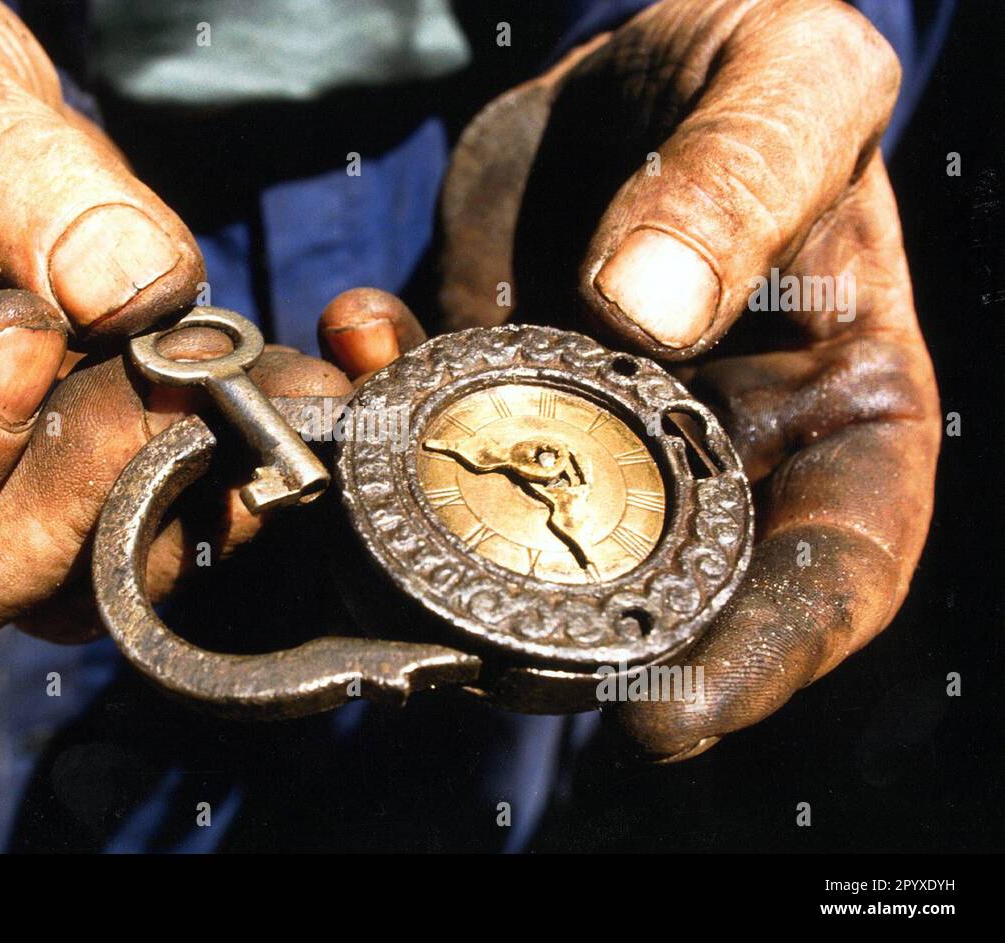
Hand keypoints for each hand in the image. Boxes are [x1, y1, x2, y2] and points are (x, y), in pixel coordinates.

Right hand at [0, 0, 360, 652]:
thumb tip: (133, 289)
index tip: (26, 338)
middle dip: (76, 498)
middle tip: (189, 380)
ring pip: (66, 589)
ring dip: (184, 500)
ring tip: (273, 382)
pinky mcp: (72, 495)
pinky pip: (152, 539)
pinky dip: (241, 477)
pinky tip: (310, 377)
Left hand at [435, 0, 940, 757]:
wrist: (647, 61)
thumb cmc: (759, 76)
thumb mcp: (790, 88)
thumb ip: (741, 183)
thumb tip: (650, 311)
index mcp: (839, 410)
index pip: (832, 573)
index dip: (763, 662)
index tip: (666, 716)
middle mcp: (715, 451)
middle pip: (661, 593)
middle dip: (562, 645)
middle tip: (472, 667)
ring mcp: (594, 433)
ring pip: (519, 526)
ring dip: (428, 531)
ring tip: (364, 516)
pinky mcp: (500, 387)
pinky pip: (433, 420)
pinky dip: (379, 393)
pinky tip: (353, 335)